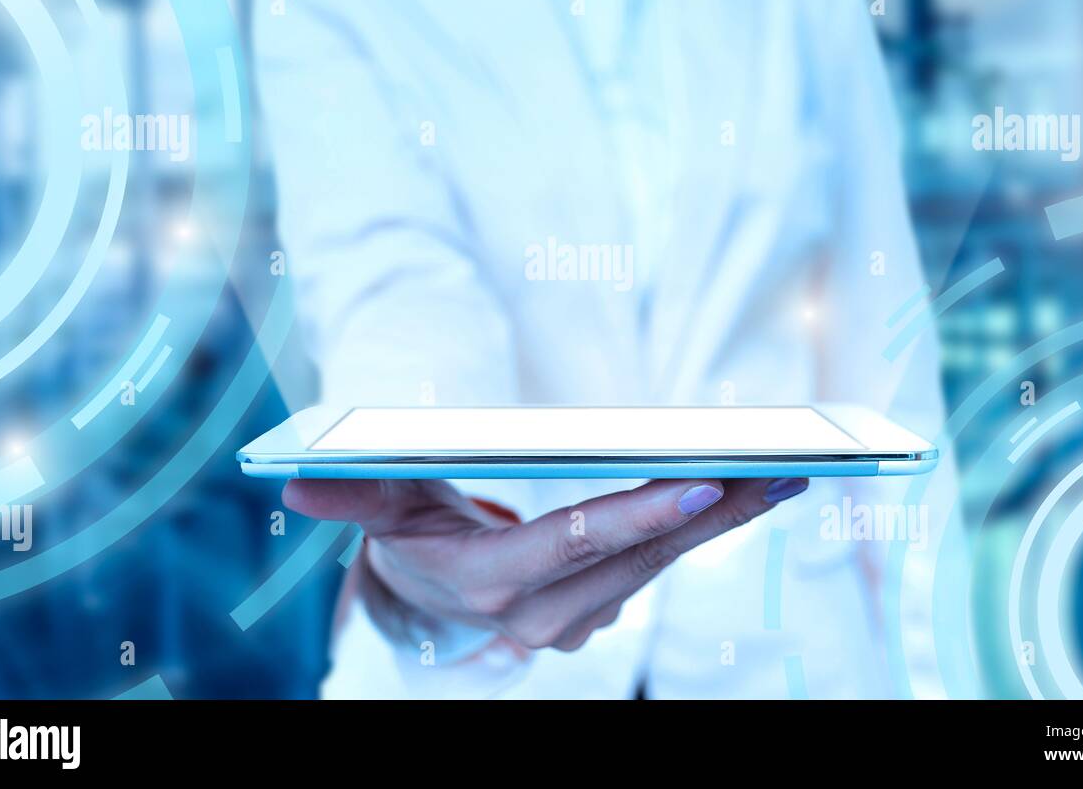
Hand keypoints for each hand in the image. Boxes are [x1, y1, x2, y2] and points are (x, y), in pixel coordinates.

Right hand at [283, 475, 808, 652]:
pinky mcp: (602, 610)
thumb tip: (297, 482)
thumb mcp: (382, 508)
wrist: (429, 595)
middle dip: (714, 512)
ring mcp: (577, 621)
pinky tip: (753, 489)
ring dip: (727, 520)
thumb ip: (352, 495)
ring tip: (785, 469)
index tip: (699, 485)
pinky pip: (663, 566)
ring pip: (663, 566)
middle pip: (640, 557)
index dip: (635, 517)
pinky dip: (708, 528)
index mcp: (490, 582)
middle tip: (780, 463)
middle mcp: (541, 614)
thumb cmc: (411, 532)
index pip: (572, 546)